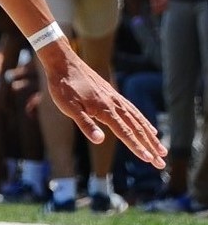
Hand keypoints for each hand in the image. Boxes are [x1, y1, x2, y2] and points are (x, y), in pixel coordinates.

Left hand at [39, 43, 165, 165]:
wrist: (64, 62)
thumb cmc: (63, 86)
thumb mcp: (69, 107)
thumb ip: (85, 124)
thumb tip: (100, 140)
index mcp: (105, 109)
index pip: (125, 132)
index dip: (137, 147)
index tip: (149, 160)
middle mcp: (115, 104)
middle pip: (136, 129)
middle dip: (150, 146)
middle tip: (162, 162)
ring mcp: (115, 98)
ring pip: (138, 120)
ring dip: (150, 136)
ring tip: (161, 148)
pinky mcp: (112, 94)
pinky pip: (133, 110)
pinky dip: (143, 121)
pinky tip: (148, 127)